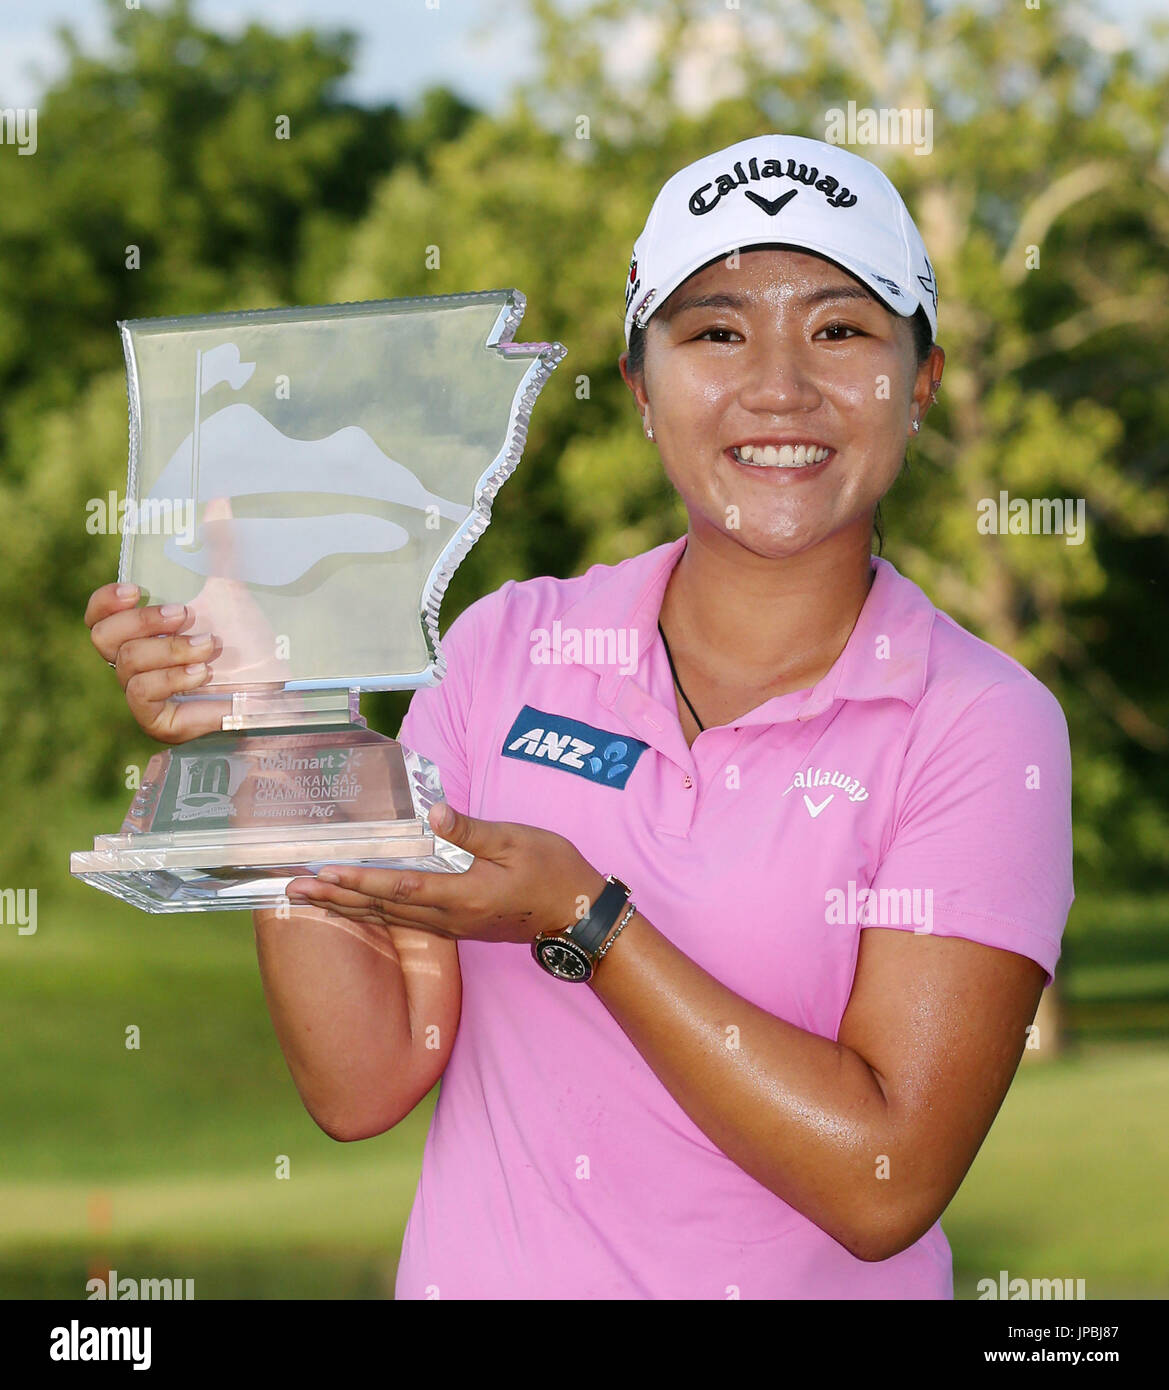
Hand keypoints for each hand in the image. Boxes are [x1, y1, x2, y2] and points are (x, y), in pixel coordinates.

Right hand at [84, 496, 288, 743]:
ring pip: (127, 666)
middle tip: (185, 613)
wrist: (278, 691)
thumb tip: (220, 501)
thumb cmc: (249, 645)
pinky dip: (173, 679)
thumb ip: (221, 549)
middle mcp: (136, 662)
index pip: (96, 616)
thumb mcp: (234, 593)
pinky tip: (203, 673)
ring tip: (210, 647)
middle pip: (102, 639)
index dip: (105, 601)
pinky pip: (143, 697)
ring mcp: (143, 695)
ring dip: (170, 651)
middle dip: (142, 622)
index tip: (136, 589)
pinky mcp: (158, 722)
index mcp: (143, 631)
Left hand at [285, 803, 606, 945]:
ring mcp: (451, 925)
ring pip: (388, 917)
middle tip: (291, 891)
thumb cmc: (552, 871)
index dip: (359, 880)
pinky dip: (372, 911)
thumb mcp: (517, 842)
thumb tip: (435, 812)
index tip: (325, 874)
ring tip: (309, 899)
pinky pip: (403, 920)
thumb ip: (472, 831)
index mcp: (462, 895)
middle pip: (382, 907)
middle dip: (335, 899)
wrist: (577, 914)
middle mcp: (449, 917)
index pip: (399, 887)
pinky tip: (355, 906)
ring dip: (346, 907)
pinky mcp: (456, 926)